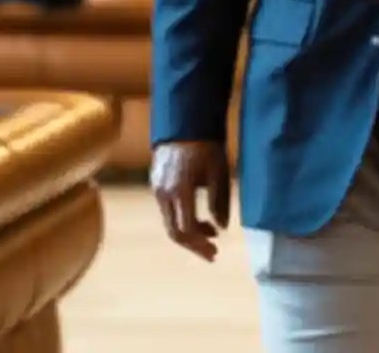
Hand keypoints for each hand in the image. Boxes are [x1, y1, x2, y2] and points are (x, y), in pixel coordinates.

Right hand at [150, 141, 230, 261]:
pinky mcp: (156, 184)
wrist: (184, 123)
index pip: (185, 230)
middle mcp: (163, 194)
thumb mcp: (219, 172)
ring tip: (212, 233)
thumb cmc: (206, 146)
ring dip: (190, 232)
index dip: (200, 245)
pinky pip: (168, 210)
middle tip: (213, 253)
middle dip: (194, 245)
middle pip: (174, 232)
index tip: (215, 253)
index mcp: (179, 191)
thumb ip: (220, 201)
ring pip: (170, 222)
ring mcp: (157, 189)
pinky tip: (199, 218)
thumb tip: (221, 228)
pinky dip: (183, 219)